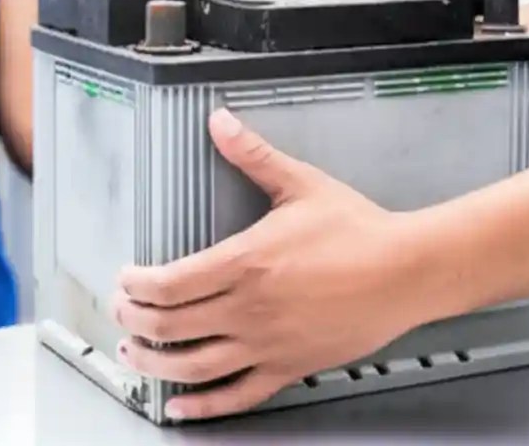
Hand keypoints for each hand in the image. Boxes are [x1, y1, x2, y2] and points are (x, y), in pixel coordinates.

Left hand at [111, 110, 432, 420]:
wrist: (407, 270)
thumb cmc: (358, 229)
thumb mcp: (300, 183)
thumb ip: (253, 155)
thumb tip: (220, 121)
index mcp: (246, 263)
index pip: (169, 283)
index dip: (136, 284)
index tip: (126, 278)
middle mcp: (249, 309)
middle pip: (170, 325)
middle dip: (134, 319)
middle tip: (120, 312)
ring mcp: (268, 344)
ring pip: (193, 365)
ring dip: (154, 363)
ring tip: (133, 354)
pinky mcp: (289, 367)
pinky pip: (237, 395)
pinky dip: (203, 406)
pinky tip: (180, 407)